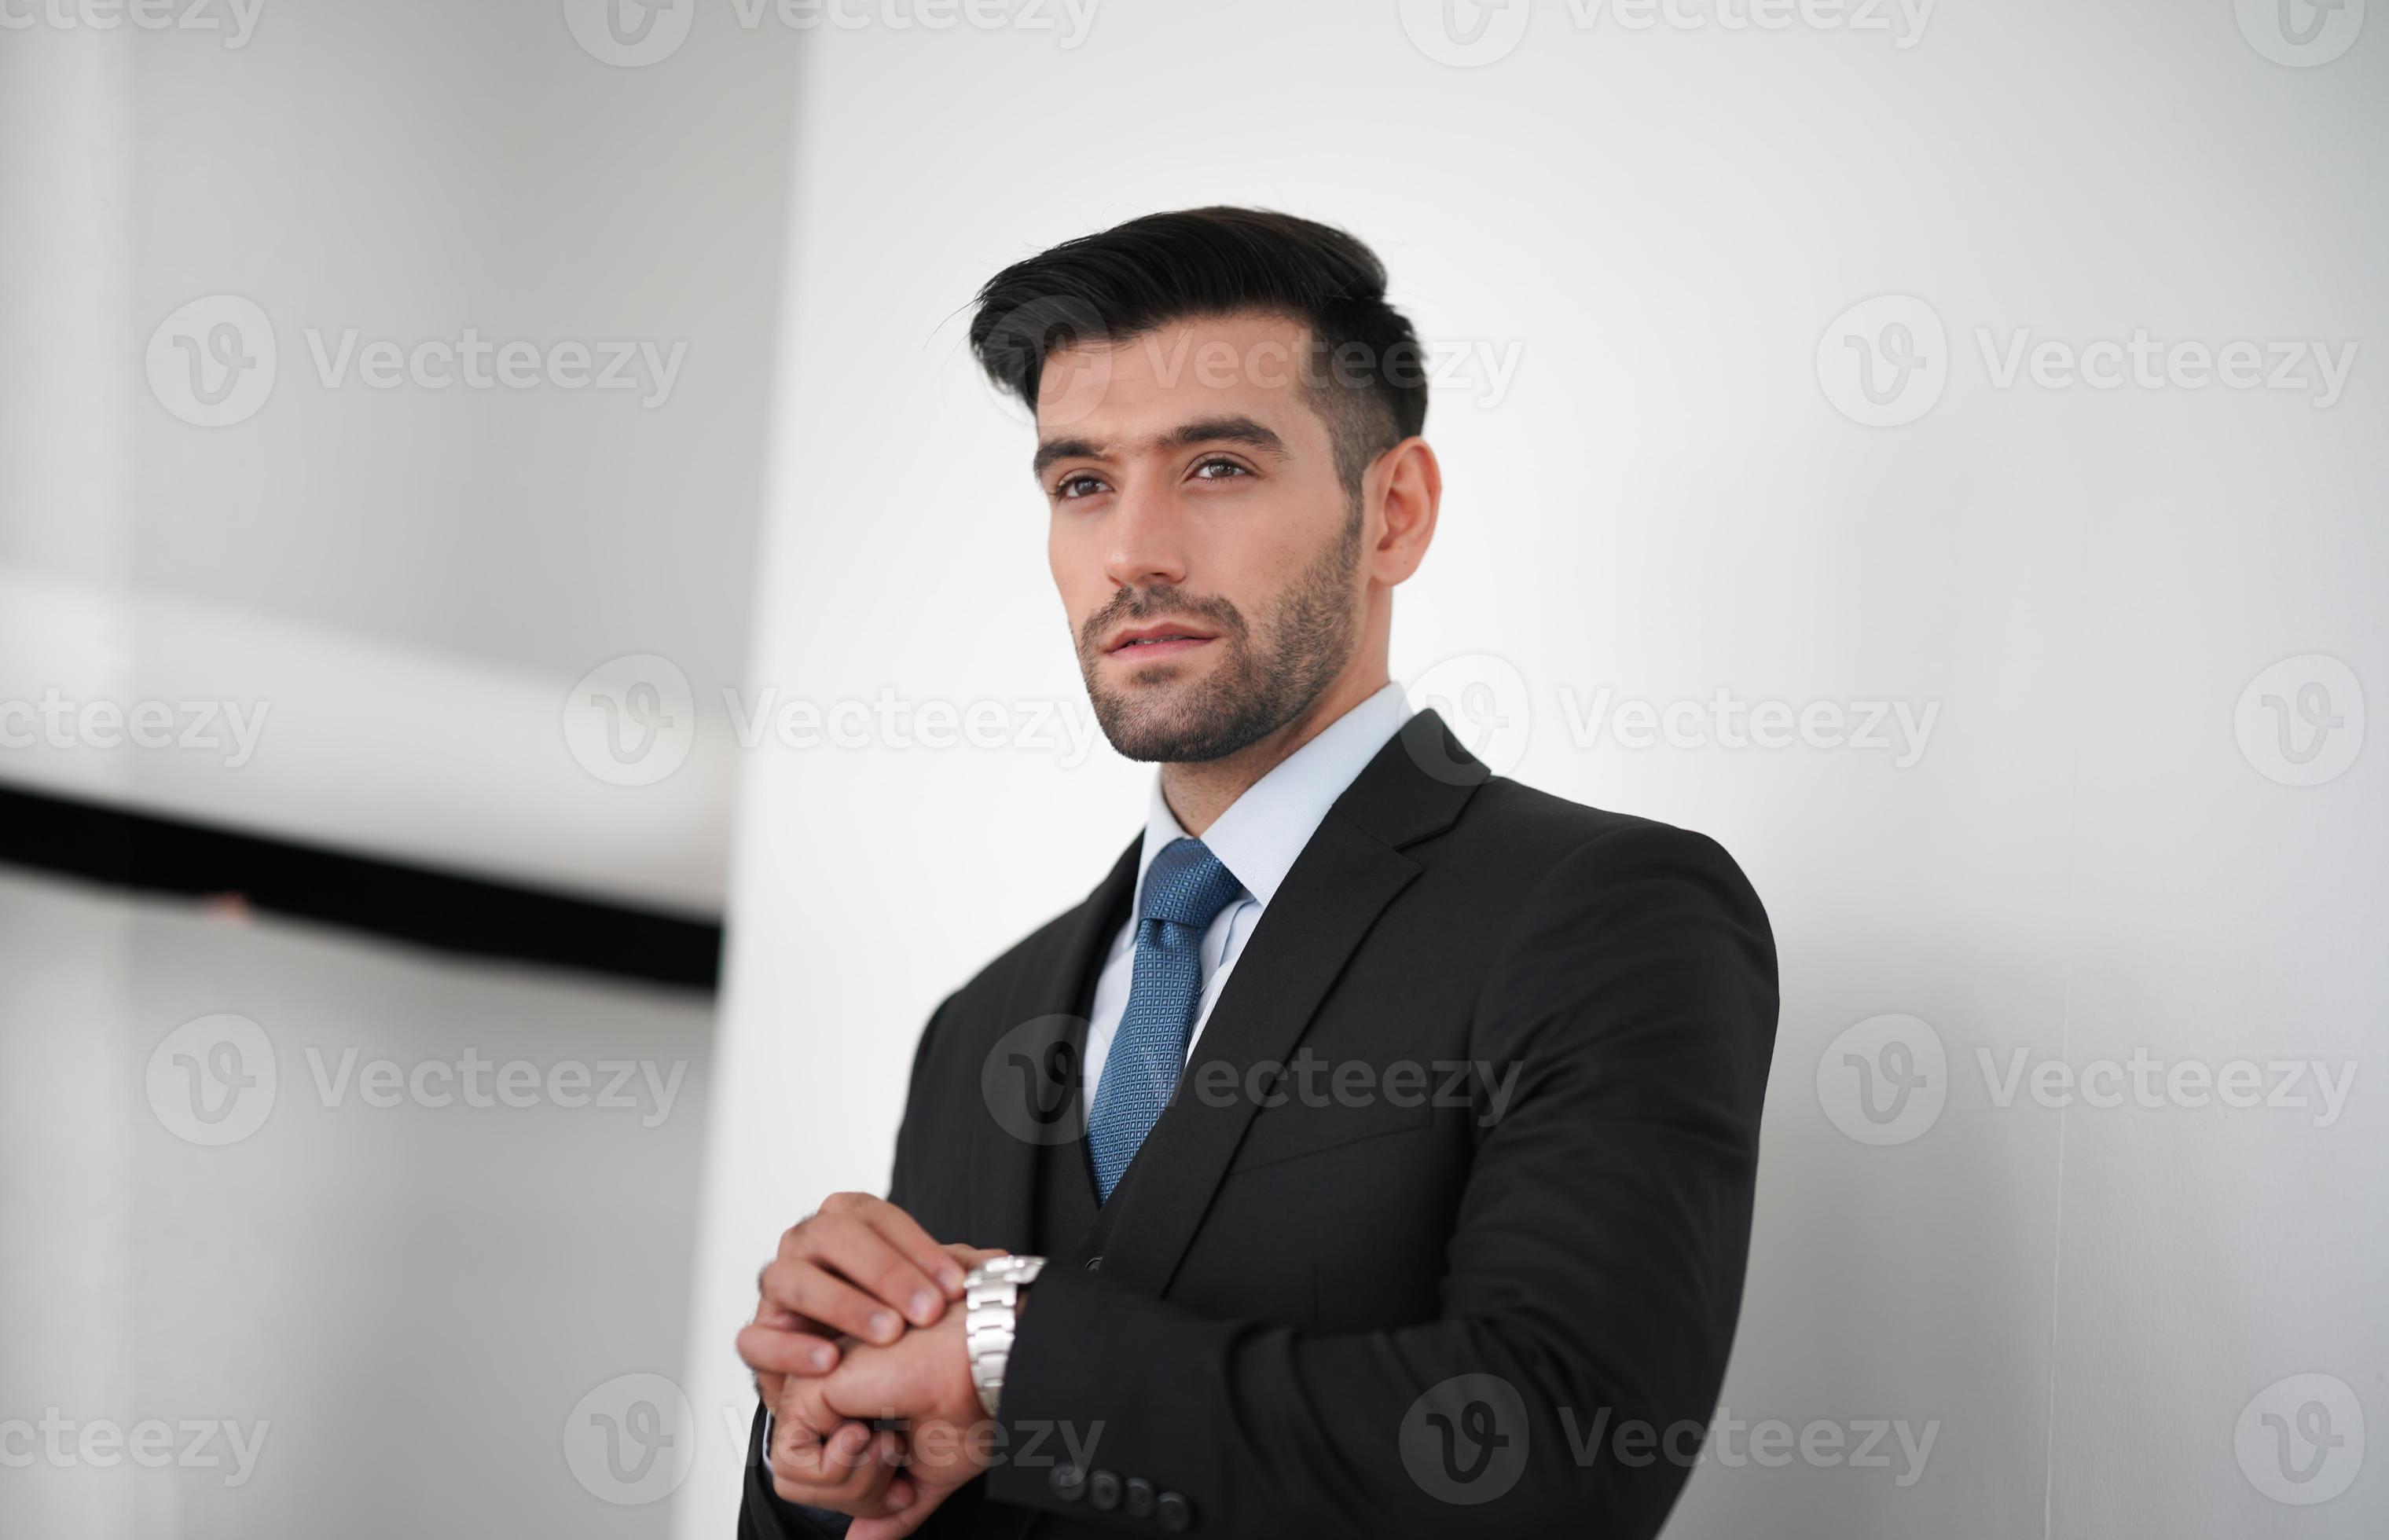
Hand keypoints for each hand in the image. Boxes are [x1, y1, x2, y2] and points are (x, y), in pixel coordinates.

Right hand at [739, 1195, 976, 1413]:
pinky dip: (791, 1349)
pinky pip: (756, 1338)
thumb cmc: (884, 1315)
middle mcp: (804, 1243)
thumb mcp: (921, 1289)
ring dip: (843, 1306)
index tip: (957, 1286)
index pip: (876, 1216)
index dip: (918, 1248)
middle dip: (885, 1272)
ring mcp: (776, 1286)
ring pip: (792, 1279)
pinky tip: (831, 1361)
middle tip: (927, 1311)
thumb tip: (997, 1263)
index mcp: (844, 1220)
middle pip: (832, 1236)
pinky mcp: (758, 1335)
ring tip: (888, 1334)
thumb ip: (954, 1274)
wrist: (841, 1368)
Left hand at [773, 1307, 992, 1539]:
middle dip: (858, 1496)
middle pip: (801, 1488)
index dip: (864, 1500)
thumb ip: (888, 1511)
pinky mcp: (806, 1390)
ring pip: (791, 1479)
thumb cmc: (965, 1407)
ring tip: (887, 1441)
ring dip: (853, 1479)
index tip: (903, 1483)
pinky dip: (838, 1465)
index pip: (819, 1488)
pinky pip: (791, 1463)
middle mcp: (824, 1404)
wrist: (980, 1377)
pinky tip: (868, 1430)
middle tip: (895, 1459)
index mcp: (848, 1418)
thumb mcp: (923, 1478)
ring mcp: (812, 1395)